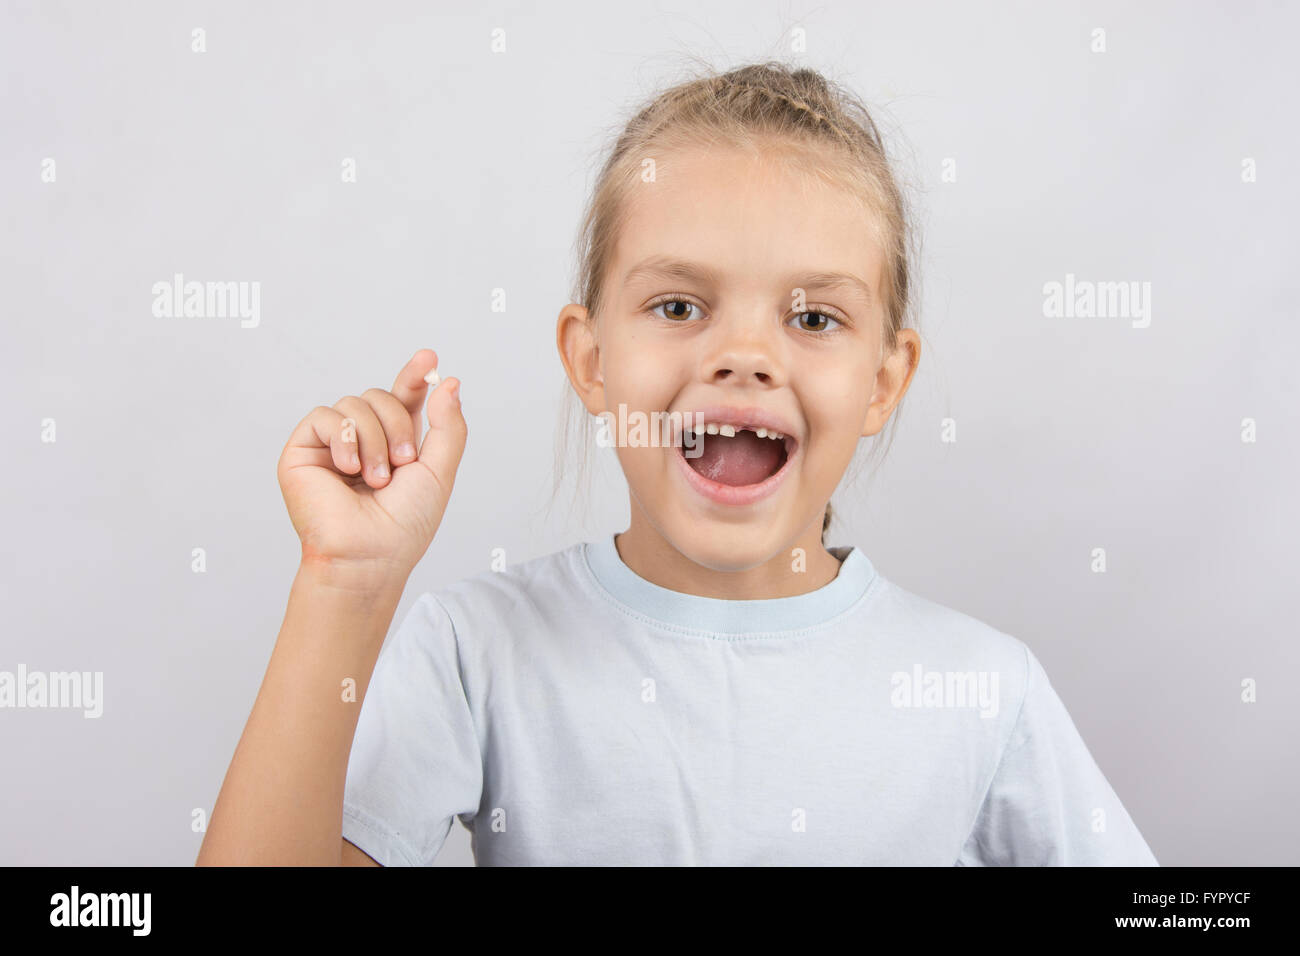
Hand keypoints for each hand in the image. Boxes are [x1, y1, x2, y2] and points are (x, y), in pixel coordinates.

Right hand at [276, 349, 465, 577]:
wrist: (369, 554)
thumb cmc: (405, 524)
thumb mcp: (439, 470)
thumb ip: (448, 425)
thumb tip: (448, 381)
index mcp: (394, 444)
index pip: (403, 399)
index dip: (414, 377)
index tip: (429, 358)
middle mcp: (362, 441)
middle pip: (380, 396)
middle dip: (398, 424)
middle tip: (403, 462)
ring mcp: (332, 444)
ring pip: (355, 403)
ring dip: (374, 439)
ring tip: (375, 478)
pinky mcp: (303, 450)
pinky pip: (326, 415)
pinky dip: (344, 438)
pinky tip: (348, 468)